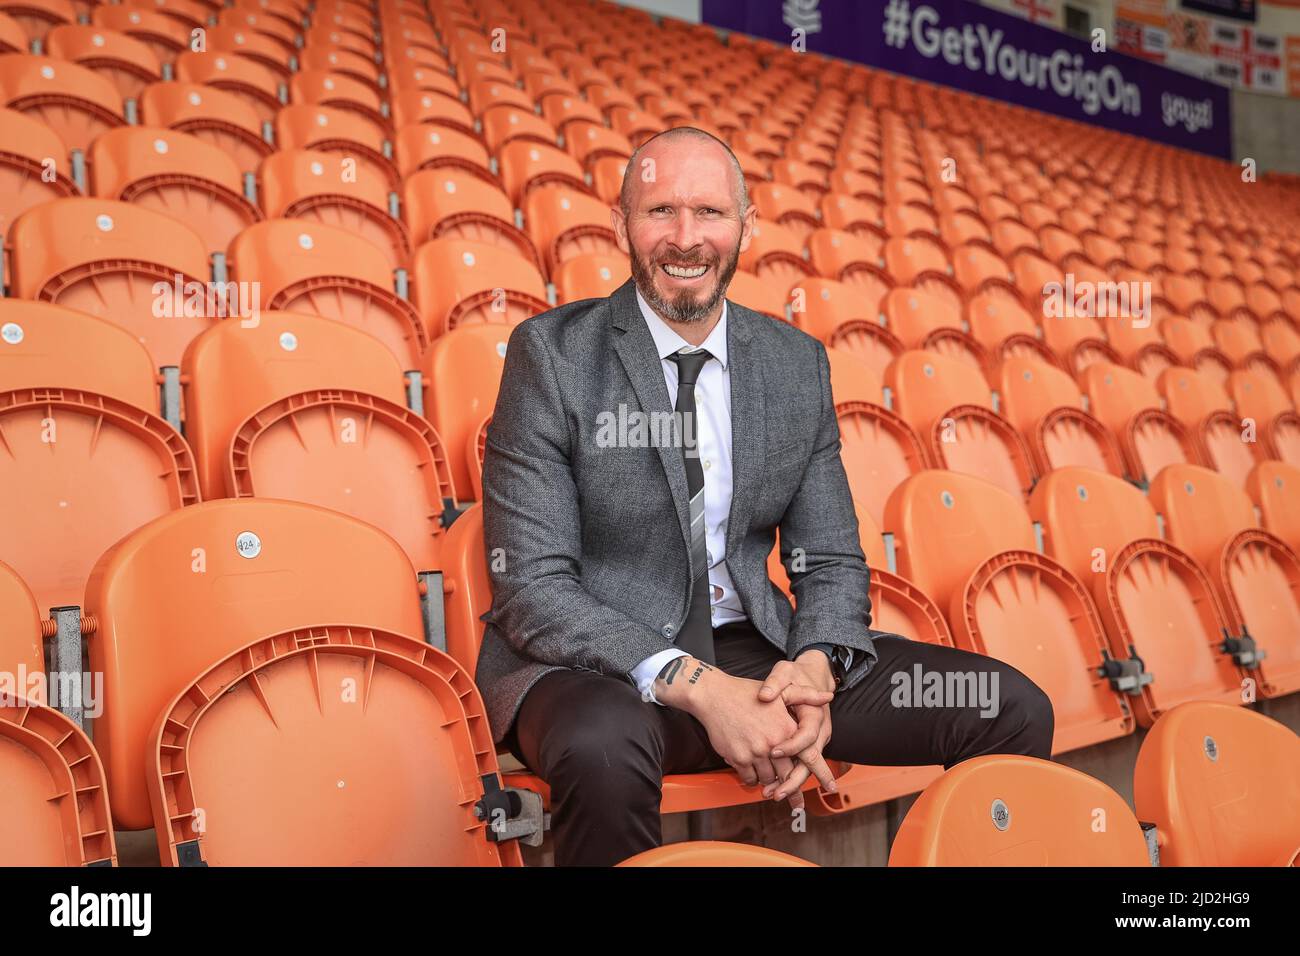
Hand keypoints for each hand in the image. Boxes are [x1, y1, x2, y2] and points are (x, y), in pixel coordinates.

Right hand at [667, 660, 832, 808]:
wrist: (715, 696)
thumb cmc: (746, 693)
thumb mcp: (780, 691)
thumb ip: (806, 695)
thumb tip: (828, 697)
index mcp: (786, 728)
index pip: (808, 756)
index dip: (821, 773)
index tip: (831, 788)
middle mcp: (774, 743)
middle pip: (788, 774)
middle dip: (792, 789)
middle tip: (797, 804)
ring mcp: (755, 752)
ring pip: (768, 779)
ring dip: (769, 780)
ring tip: (766, 773)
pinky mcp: (738, 758)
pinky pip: (750, 779)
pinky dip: (752, 778)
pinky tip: (751, 770)